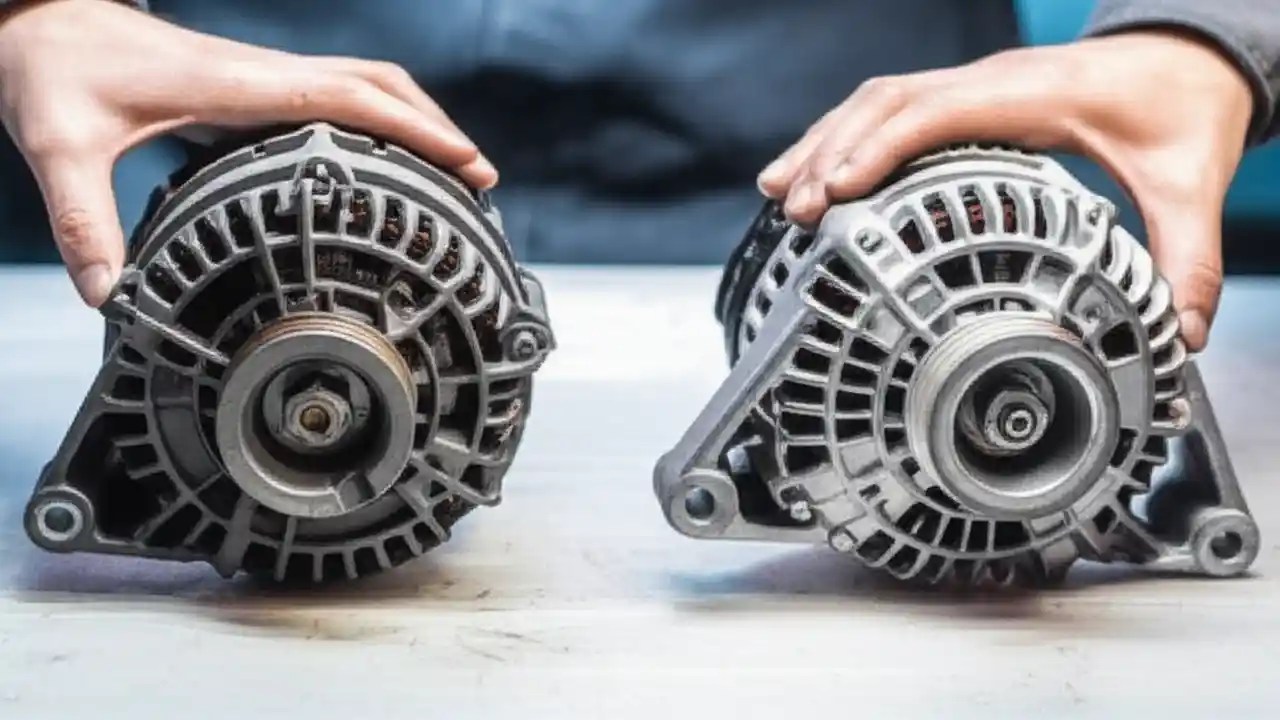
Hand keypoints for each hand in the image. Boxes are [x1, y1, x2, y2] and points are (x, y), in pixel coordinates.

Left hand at [0, 0, 496, 306]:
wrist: (37, 19)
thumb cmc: (52, 67)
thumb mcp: (60, 145)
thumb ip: (83, 222)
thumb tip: (110, 295)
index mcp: (239, 85)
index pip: (353, 99)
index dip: (418, 132)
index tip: (470, 166)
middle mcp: (263, 76)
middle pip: (379, 87)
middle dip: (436, 130)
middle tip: (480, 180)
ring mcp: (261, 78)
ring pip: (363, 85)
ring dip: (414, 120)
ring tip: (449, 172)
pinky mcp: (250, 89)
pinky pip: (335, 98)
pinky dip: (376, 123)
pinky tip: (378, 163)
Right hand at [758, 31, 1254, 350]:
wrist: (1186, 58)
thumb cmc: (1179, 105)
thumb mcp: (1191, 182)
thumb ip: (1186, 259)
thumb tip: (1177, 330)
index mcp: (1034, 97)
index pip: (935, 113)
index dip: (880, 150)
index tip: (838, 192)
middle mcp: (990, 85)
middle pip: (885, 104)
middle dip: (832, 153)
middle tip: (796, 210)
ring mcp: (972, 89)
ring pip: (876, 102)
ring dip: (825, 143)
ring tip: (780, 193)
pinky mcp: (966, 102)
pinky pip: (889, 111)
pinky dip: (846, 139)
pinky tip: (819, 172)